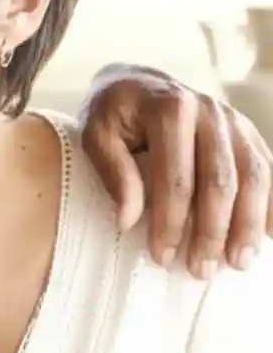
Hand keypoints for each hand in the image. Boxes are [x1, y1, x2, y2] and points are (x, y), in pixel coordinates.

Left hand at [81, 65, 271, 277]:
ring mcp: (234, 119)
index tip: (162, 256)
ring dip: (247, 224)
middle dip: (212, 231)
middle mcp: (209, 111)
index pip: (176, 177)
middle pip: (220, 181)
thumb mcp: (96, 134)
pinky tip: (267, 235)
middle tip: (202, 270)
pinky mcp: (247, 130)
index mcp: (169, 109)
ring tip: (238, 262)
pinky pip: (267, 168)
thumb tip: (128, 221)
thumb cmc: (112, 113)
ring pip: (253, 176)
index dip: (171, 221)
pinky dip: (270, 204)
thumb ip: (113, 173)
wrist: (136, 81)